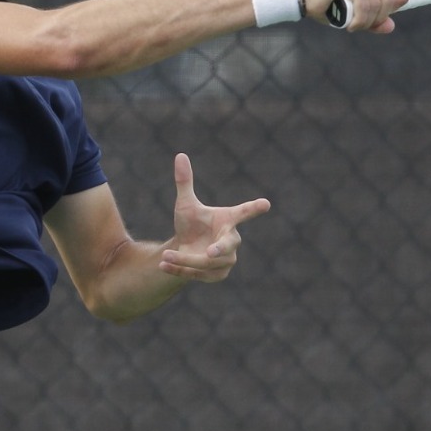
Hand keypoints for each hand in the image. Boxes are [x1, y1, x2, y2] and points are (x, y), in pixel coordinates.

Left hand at [159, 153, 270, 282]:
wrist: (185, 248)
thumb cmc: (191, 223)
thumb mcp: (185, 204)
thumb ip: (185, 183)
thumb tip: (180, 155)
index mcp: (228, 220)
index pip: (243, 212)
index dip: (254, 208)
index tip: (266, 203)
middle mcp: (231, 240)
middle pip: (228, 245)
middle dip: (219, 249)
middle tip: (209, 253)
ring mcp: (226, 260)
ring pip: (208, 263)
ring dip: (186, 260)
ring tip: (166, 257)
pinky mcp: (216, 275)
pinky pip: (198, 275)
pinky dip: (180, 270)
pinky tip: (164, 265)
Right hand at [303, 0, 410, 32]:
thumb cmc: (324, 5)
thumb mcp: (353, 14)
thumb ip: (372, 19)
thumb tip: (391, 26)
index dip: (399, 0)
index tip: (382, 14)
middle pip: (392, 0)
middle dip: (378, 18)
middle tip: (360, 24)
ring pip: (380, 4)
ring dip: (367, 22)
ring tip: (352, 24)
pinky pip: (366, 6)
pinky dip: (359, 21)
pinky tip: (349, 24)